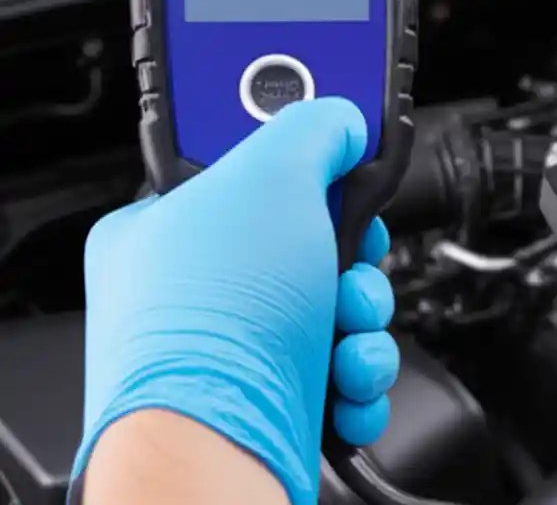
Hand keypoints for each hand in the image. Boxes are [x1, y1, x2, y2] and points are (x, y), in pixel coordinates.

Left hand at [76, 98, 399, 502]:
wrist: (216, 455)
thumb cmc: (214, 328)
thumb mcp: (269, 178)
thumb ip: (314, 129)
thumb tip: (343, 121)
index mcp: (170, 227)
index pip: (257, 171)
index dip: (315, 169)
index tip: (351, 170)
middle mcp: (201, 292)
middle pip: (318, 244)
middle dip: (357, 261)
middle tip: (348, 268)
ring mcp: (240, 351)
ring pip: (342, 311)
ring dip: (366, 323)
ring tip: (347, 338)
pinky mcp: (279, 401)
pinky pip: (346, 371)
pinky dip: (360, 375)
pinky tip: (346, 381)